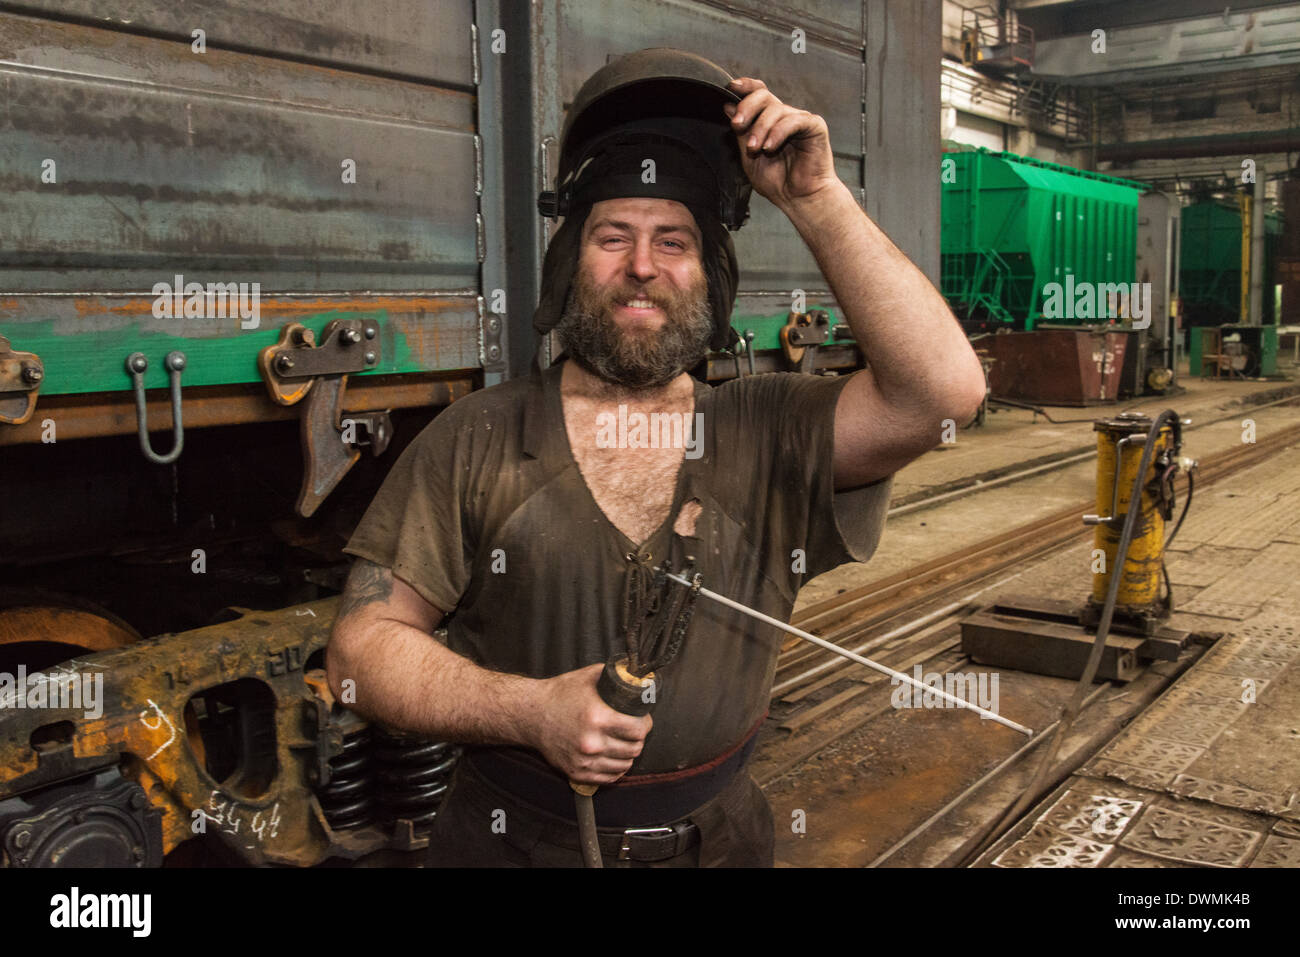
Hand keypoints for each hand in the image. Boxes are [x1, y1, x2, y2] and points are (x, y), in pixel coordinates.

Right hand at [528, 664, 651, 784]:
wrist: (531, 714)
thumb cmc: (560, 694)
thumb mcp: (589, 677)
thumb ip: (615, 676)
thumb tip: (638, 675)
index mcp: (597, 717)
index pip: (638, 730)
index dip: (645, 724)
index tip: (643, 720)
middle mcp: (591, 742)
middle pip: (634, 749)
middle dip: (638, 739)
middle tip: (634, 731)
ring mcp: (584, 760)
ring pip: (624, 765)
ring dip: (628, 755)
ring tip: (623, 743)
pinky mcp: (577, 772)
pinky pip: (609, 778)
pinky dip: (616, 769)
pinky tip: (613, 757)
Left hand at [724, 77, 838, 211]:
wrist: (798, 199)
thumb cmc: (777, 182)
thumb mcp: (749, 157)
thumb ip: (741, 132)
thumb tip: (729, 106)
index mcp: (768, 121)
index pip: (757, 93)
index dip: (745, 87)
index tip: (730, 88)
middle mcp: (784, 116)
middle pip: (764, 95)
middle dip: (747, 108)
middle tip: (737, 125)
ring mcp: (799, 119)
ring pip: (776, 109)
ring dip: (760, 129)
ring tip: (754, 149)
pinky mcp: (814, 126)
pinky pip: (793, 120)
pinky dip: (778, 133)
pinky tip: (770, 147)